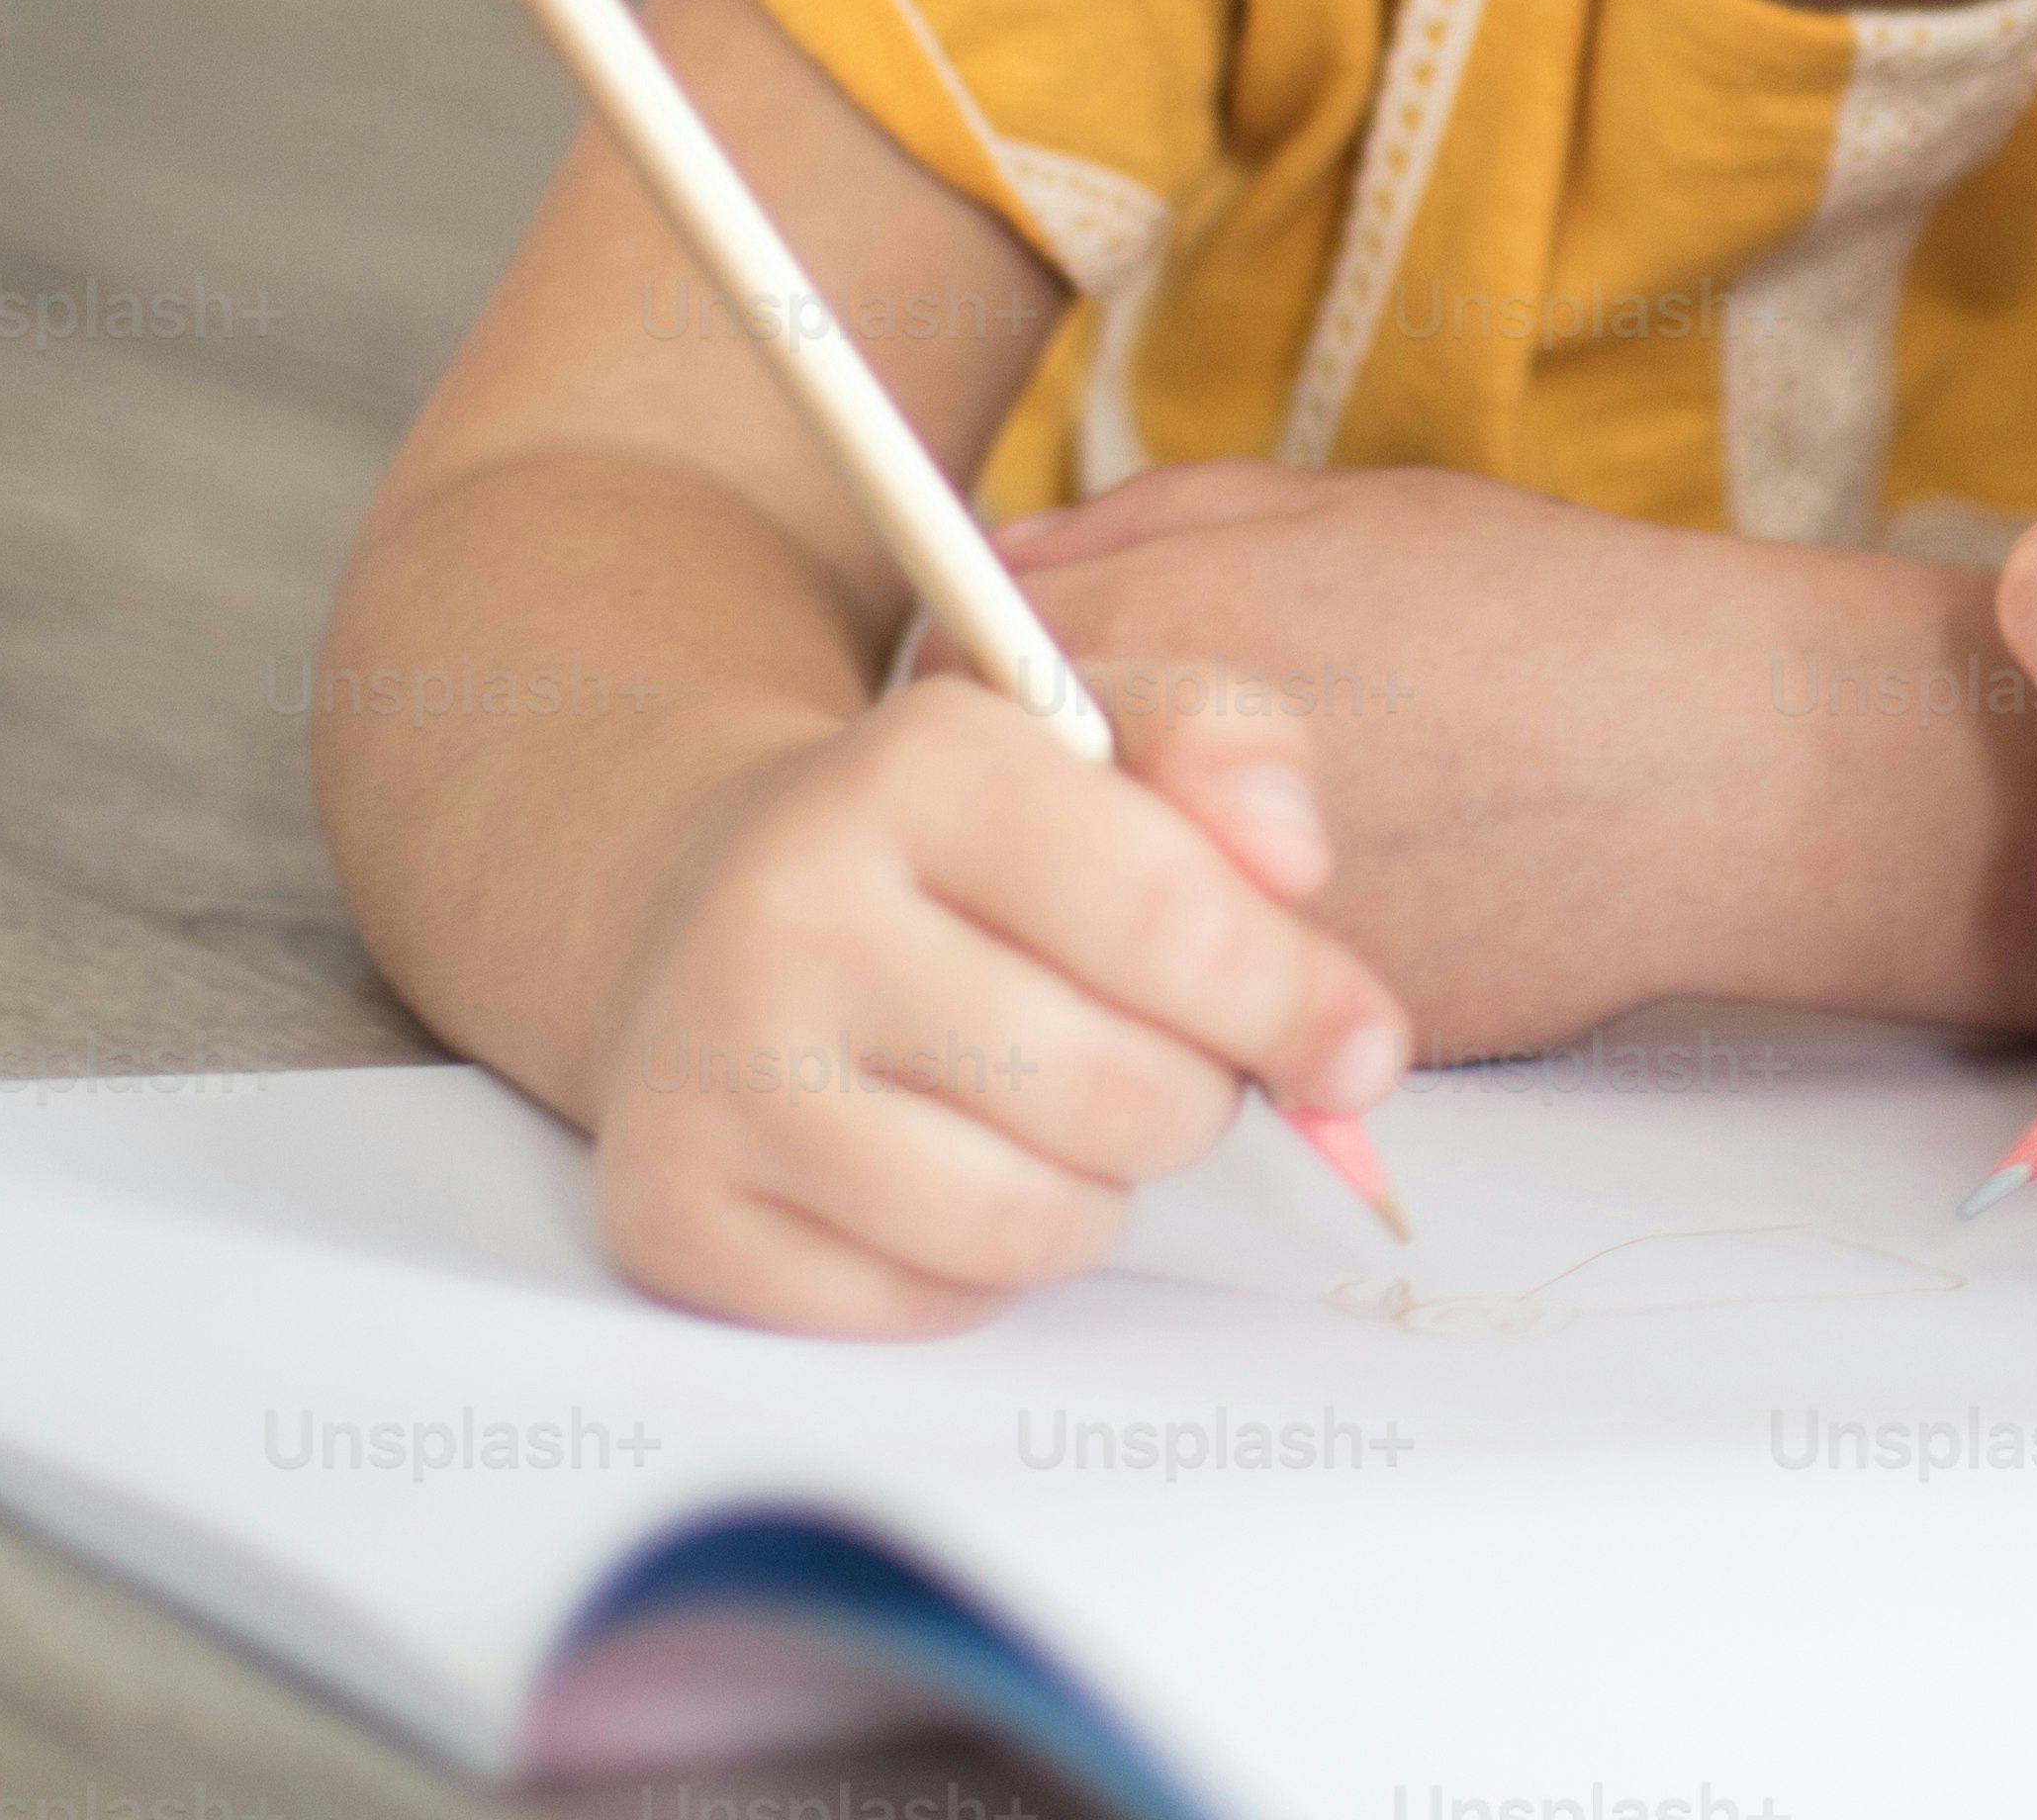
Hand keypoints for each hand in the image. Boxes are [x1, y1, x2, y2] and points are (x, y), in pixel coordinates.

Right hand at [584, 671, 1403, 1336]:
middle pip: (1121, 1092)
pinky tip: (947, 1167)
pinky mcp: (678, 1219)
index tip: (1357, 1050)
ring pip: (1033, 1222)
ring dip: (1102, 1191)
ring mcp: (713, 1077)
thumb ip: (1233, 756)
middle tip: (1167, 1059)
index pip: (1169, 916)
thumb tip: (1297, 867)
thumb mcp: (1097, 732)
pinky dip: (985, 1264)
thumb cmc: (956, 838)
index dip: (1295, 1000)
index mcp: (920, 767)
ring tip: (1058, 1111)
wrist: (696, 909)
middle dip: (1197, 1098)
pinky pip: (931, 1303)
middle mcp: (789, 914)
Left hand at [990, 460, 2036, 1052]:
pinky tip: (1335, 920)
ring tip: (1233, 864)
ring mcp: (1201, 937)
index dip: (986, 699)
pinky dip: (1213, 990)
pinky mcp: (1275, 1047)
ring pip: (1072, 945)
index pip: (944, 685)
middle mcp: (1143, 794)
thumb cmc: (1551, 619)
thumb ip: (1146, 529)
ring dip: (1109, 921)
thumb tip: (1008, 570)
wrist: (1714, 770)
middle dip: (1033, 824)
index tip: (1035, 703)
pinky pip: (1182, 1023)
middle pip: (986, 834)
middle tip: (1123, 800)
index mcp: (1145, 635)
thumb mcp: (1339, 508)